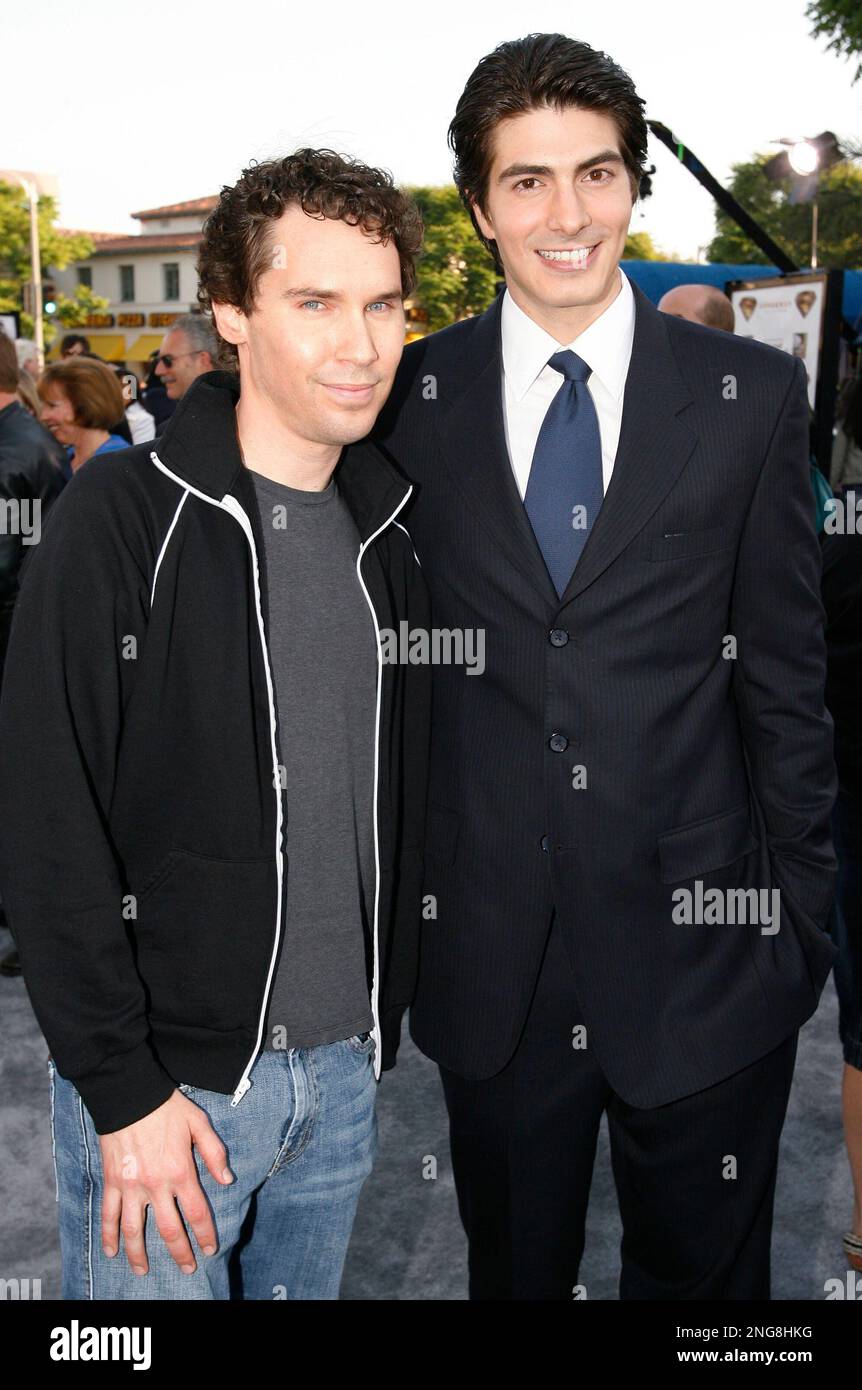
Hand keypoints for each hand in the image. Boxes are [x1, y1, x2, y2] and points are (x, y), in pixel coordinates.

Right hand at [98, 1088, 233, 1275]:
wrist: (130, 1095)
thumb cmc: (167, 1107)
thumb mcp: (199, 1123)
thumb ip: (214, 1152)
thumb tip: (227, 1180)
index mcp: (180, 1171)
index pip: (197, 1213)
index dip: (205, 1234)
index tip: (210, 1249)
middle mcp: (156, 1185)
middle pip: (169, 1229)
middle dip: (180, 1253)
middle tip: (187, 1268)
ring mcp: (131, 1186)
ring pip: (134, 1229)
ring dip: (140, 1254)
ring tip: (144, 1272)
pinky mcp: (112, 1181)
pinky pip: (108, 1214)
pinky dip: (108, 1235)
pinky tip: (112, 1252)